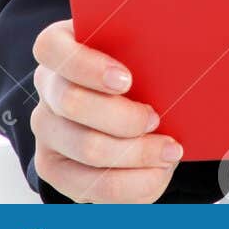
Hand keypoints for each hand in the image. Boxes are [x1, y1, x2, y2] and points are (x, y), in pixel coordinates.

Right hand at [31, 18, 184, 201]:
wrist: (133, 104)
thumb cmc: (138, 67)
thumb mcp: (139, 47)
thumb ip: (146, 41)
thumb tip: (182, 46)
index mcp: (59, 48)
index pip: (50, 48)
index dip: (86, 65)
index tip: (126, 80)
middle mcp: (47, 88)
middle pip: (72, 103)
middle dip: (123, 117)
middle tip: (156, 119)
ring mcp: (46, 131)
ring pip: (87, 148)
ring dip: (136, 153)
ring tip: (169, 150)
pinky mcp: (55, 169)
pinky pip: (91, 187)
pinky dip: (132, 184)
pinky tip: (157, 173)